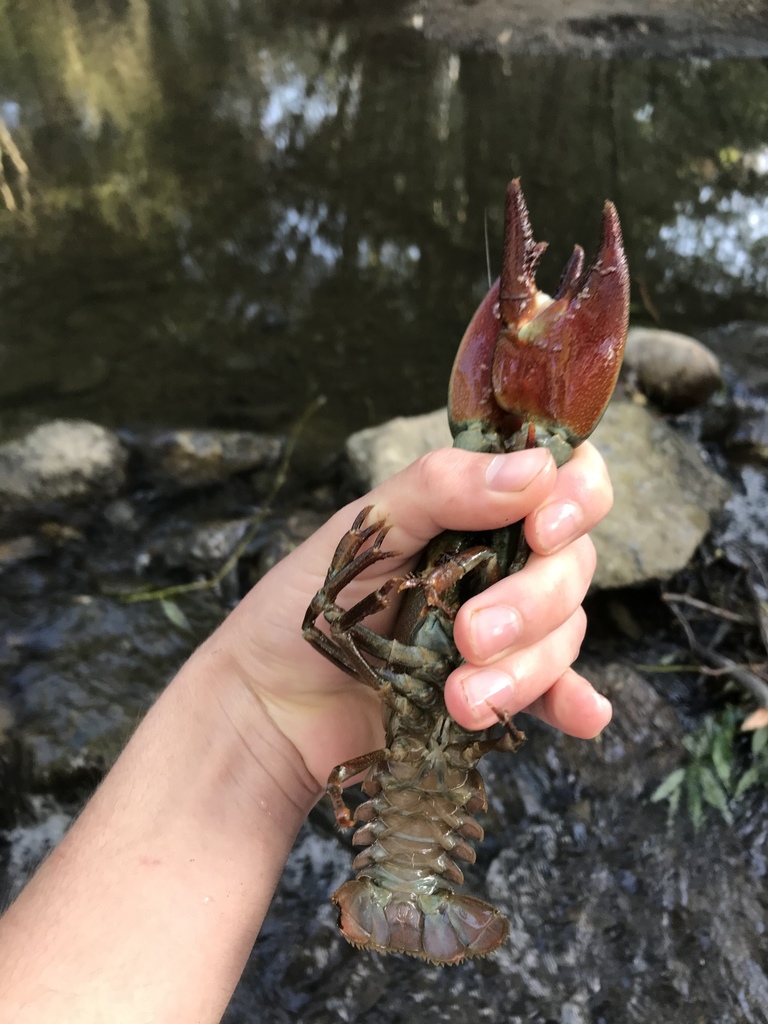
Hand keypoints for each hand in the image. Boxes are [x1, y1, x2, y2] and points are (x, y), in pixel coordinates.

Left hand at [216, 442, 612, 790]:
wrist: (270, 705)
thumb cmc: (304, 602)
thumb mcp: (363, 529)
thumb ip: (442, 488)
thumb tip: (536, 469)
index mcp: (470, 512)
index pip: (559, 484)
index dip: (575, 498)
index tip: (543, 529)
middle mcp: (496, 565)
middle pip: (570, 564)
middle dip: (534, 601)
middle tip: (470, 635)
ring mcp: (502, 631)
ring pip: (564, 632)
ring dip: (527, 666)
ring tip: (460, 699)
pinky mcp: (497, 691)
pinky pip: (557, 694)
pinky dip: (574, 703)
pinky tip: (584, 717)